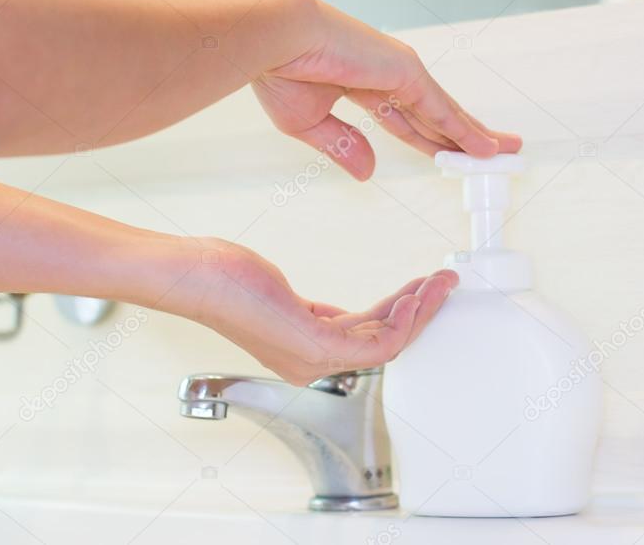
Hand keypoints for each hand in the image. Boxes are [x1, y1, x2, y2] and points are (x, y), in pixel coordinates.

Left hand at [176, 238, 456, 384]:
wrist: (199, 279)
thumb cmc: (229, 283)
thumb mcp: (287, 299)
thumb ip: (323, 314)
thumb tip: (352, 316)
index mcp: (305, 355)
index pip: (367, 344)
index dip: (401, 318)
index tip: (421, 294)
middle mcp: (311, 365)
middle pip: (382, 345)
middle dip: (419, 312)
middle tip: (443, 285)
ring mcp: (313, 360)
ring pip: (386, 344)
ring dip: (419, 311)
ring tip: (439, 283)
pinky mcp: (314, 347)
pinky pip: (375, 342)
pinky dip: (401, 318)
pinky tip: (412, 296)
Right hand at [253, 0, 520, 179]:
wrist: (278, 41)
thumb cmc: (281, 71)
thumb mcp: (309, 123)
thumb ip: (343, 146)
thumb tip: (369, 172)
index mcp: (360, 83)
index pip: (403, 119)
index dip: (427, 139)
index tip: (445, 153)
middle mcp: (385, 75)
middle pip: (434, 115)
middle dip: (461, 135)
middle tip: (489, 151)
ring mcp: (399, 72)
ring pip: (444, 114)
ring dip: (473, 134)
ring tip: (502, 152)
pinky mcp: (406, 73)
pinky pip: (441, 111)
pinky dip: (465, 130)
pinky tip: (486, 146)